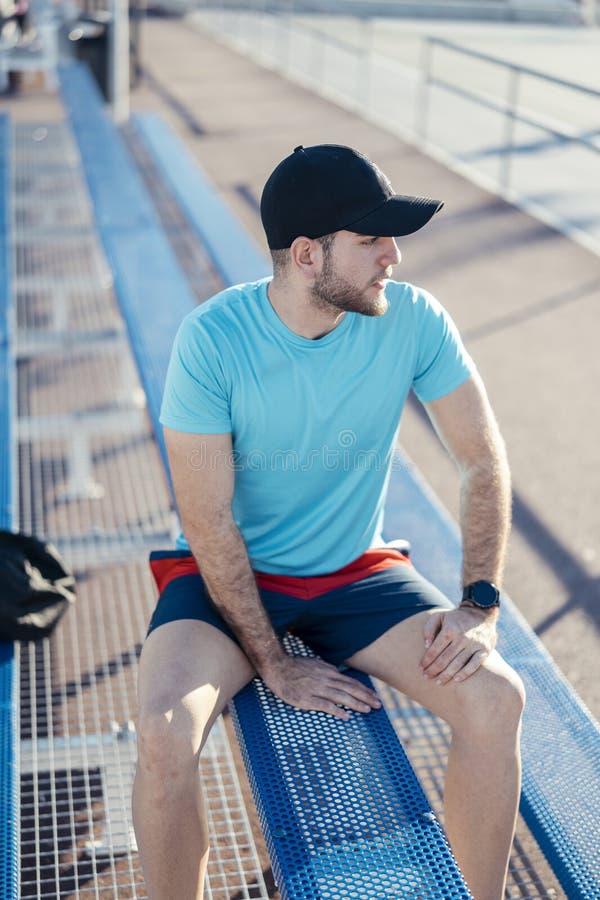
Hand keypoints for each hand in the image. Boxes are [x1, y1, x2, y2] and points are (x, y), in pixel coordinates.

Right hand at [262, 656, 381, 719]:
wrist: (277, 668)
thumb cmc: (296, 666)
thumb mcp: (315, 664)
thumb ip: (327, 669)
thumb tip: (338, 673)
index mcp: (328, 672)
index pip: (351, 682)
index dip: (364, 690)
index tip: (374, 697)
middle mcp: (326, 680)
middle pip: (350, 689)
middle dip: (366, 698)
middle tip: (378, 705)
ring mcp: (317, 689)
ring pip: (341, 697)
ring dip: (356, 704)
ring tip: (367, 710)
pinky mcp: (307, 699)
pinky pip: (325, 705)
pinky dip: (337, 711)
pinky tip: (346, 716)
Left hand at [421, 606, 497, 685]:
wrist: (481, 613)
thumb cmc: (456, 617)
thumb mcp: (440, 616)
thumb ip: (429, 628)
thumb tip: (426, 645)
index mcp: (450, 629)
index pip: (435, 649)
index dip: (427, 660)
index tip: (421, 668)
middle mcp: (462, 638)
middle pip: (445, 659)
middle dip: (434, 670)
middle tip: (426, 677)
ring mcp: (474, 645)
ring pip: (458, 664)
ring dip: (446, 675)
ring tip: (438, 682)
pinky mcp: (484, 650)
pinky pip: (474, 665)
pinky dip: (465, 673)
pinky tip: (456, 680)